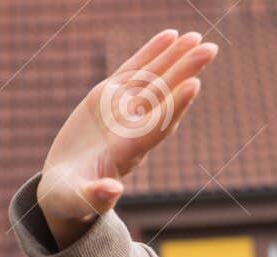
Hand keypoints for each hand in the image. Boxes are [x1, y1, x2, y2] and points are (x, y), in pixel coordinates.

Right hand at [38, 28, 218, 246]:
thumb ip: (95, 197)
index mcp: (127, 152)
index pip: (157, 126)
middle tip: (209, 49)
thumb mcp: (78, 201)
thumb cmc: (72, 199)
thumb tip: (112, 192)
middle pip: (163, 97)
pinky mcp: (110, 97)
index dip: (175, 105)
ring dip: (175, 58)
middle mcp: (132, 128)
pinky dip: (152, 53)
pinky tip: (171, 36)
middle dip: (184, 72)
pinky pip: (135, 70)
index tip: (195, 83)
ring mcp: (123, 110)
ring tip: (197, 38)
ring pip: (154, 79)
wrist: (67, 188)